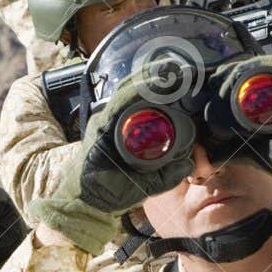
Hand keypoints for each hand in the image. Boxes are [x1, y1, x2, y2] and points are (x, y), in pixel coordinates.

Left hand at [32, 75, 196, 252]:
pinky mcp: (109, 125)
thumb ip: (163, 177)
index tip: (173, 75)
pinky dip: (144, 94)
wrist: (83, 200)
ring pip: (127, 91)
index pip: (130, 94)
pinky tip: (160, 93)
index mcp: (106, 127)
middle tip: (180, 70)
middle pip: (130, 86)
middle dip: (155, 75)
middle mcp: (104, 118)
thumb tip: (188, 163)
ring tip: (174, 76)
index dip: (153, 82)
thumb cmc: (104, 193)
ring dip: (149, 81)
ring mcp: (105, 120)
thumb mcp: (136, 187)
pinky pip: (126, 103)